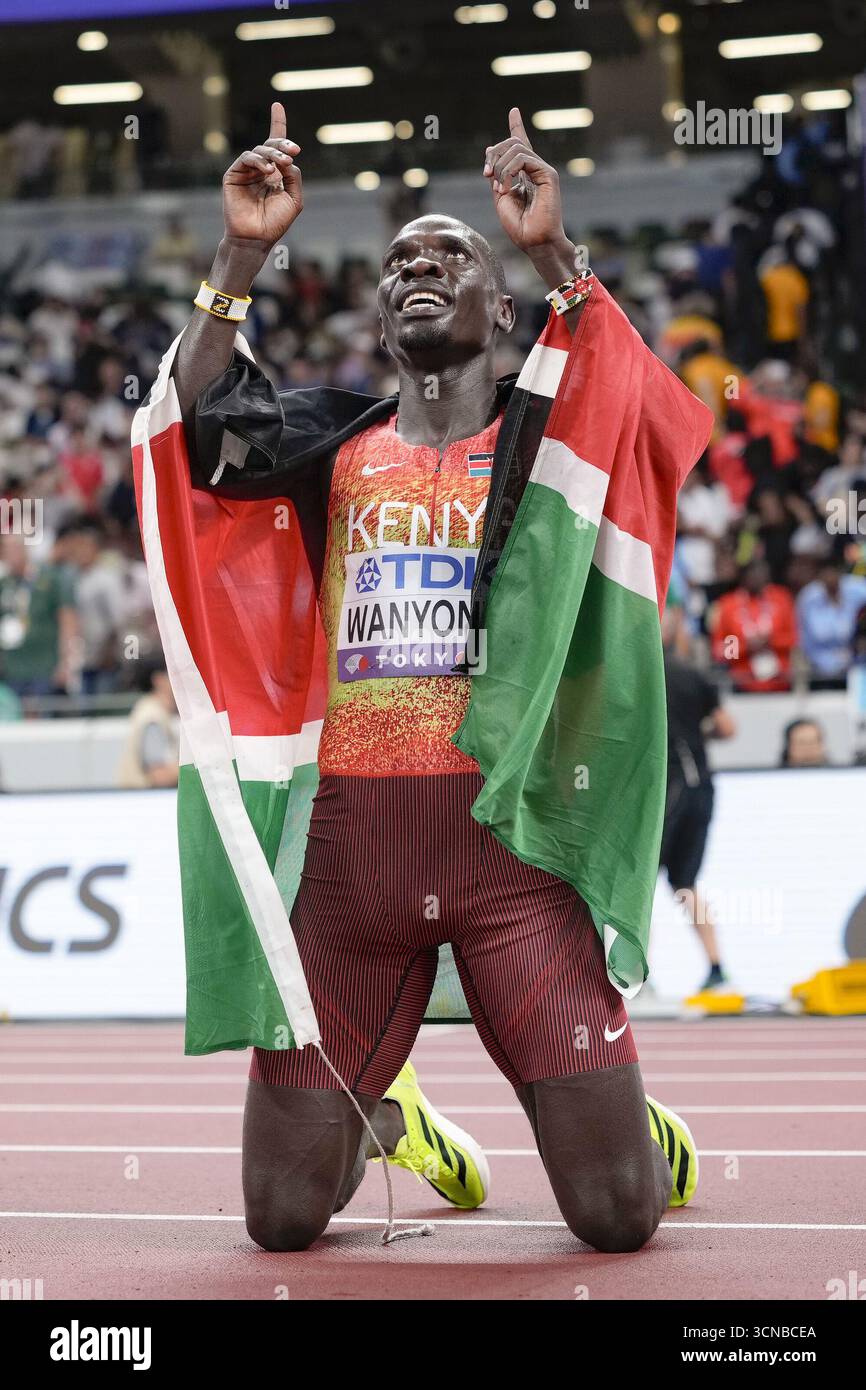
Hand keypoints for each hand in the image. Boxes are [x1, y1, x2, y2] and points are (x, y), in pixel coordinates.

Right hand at [222, 102, 302, 248]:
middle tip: (294, 151)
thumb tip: (288, 158)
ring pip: (260, 150)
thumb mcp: (294, 199)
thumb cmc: (275, 222)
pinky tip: (267, 170)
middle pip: (271, 145)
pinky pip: (247, 158)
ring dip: (273, 153)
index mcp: (275, 173)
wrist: (256, 238)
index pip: (276, 145)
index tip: (277, 104)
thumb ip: (293, 176)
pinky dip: (259, 160)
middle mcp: (260, 169)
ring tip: (280, 165)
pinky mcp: (234, 175)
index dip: (277, 123)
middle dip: (283, 144)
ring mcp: (246, 171)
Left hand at [484, 108, 566, 253]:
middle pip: (511, 142)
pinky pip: (523, 158)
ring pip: (515, 147)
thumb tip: (490, 150)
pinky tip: (506, 188)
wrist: (535, 243)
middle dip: (493, 155)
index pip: (521, 144)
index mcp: (525, 174)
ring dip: (500, 167)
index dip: (517, 126)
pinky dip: (509, 171)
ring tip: (499, 189)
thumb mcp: (500, 197)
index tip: (514, 110)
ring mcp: (543, 170)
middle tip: (487, 176)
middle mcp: (536, 168)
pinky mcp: (548, 174)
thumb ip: (496, 175)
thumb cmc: (520, 227)